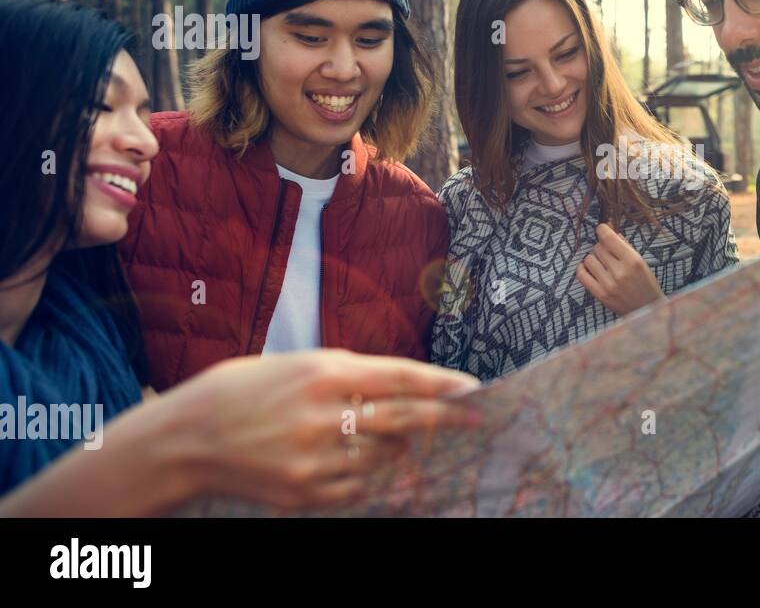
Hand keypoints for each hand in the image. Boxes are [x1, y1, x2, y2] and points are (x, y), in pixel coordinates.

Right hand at [169, 349, 480, 509]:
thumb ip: (351, 373)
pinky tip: (350, 459)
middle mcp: (323, 415)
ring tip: (382, 433)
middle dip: (447, 417)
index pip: (400, 377)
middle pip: (405, 418)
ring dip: (396, 444)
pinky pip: (359, 486)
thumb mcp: (297, 363)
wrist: (187, 439)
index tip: (473, 387)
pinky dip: (366, 473)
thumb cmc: (245, 389)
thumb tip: (406, 384)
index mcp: (322, 373)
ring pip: (385, 455)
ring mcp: (315, 459)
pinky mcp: (305, 492)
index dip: (441, 383)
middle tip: (477, 418)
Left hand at [575, 223, 665, 315]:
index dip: (602, 229)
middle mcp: (620, 272)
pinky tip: (590, 269)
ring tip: (602, 264)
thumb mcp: (641, 262)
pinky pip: (582, 275)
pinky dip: (583, 269)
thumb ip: (625, 246)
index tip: (602, 229)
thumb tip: (609, 230)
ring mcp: (608, 284)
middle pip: (598, 247)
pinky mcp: (600, 295)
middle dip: (602, 247)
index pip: (608, 237)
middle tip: (609, 253)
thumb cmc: (646, 283)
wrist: (647, 309)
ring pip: (589, 259)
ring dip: (594, 258)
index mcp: (632, 261)